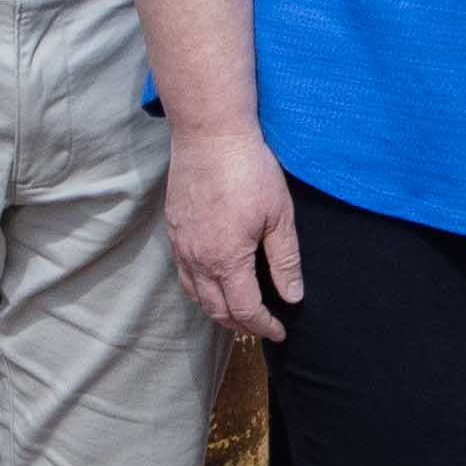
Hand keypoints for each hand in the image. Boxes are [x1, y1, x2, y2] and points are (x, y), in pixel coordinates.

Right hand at [167, 120, 303, 344]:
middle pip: (216, 310)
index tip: (279, 331)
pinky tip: (213, 283)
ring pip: (196, 295)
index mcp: (226, 259)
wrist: (209, 134)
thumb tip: (292, 296)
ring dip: (217, 310)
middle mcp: (197, 259)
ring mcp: (181, 245)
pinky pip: (183, 274)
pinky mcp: (173, 230)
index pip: (245, 310)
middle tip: (262, 325)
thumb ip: (285, 261)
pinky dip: (199, 289)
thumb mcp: (279, 216)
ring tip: (239, 312)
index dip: (263, 326)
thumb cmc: (249, 170)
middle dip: (241, 324)